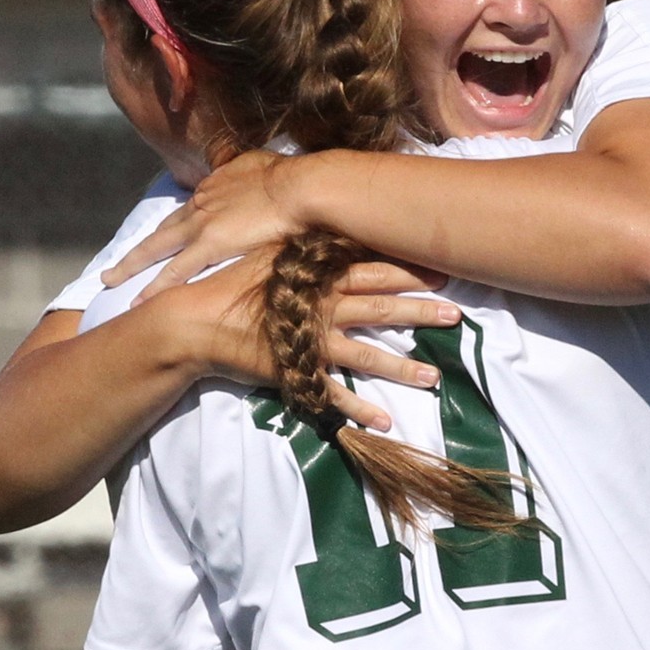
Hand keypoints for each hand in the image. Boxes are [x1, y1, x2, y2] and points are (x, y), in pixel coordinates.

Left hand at [107, 150, 315, 302]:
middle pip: (161, 231)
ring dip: (132, 266)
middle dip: (138, 249)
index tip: (164, 239)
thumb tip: (255, 180)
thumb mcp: (262, 167)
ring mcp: (200, 226)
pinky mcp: (209, 245)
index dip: (173, 228)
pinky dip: (156, 285)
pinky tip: (140, 299)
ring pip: (156, 249)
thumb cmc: (290, 177)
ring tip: (112, 282)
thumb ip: (250, 177)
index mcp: (213, 189)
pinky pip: (175, 270)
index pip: (187, 212)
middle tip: (116, 266)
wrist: (296, 187)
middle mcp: (199, 206)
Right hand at [157, 247, 458, 430]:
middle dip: (422, 313)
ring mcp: (314, 343)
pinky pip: (334, 395)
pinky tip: (386, 422)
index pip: (374, 270)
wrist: (193, 322)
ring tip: (434, 378)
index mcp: (320, 277)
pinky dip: (360, 411)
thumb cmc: (232, 282)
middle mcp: (324, 309)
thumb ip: (307, 247)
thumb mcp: (271, 253)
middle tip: (457, 316)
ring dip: (403, 369)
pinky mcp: (298, 372)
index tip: (444, 271)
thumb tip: (338, 226)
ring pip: (368, 357)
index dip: (410, 270)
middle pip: (383, 309)